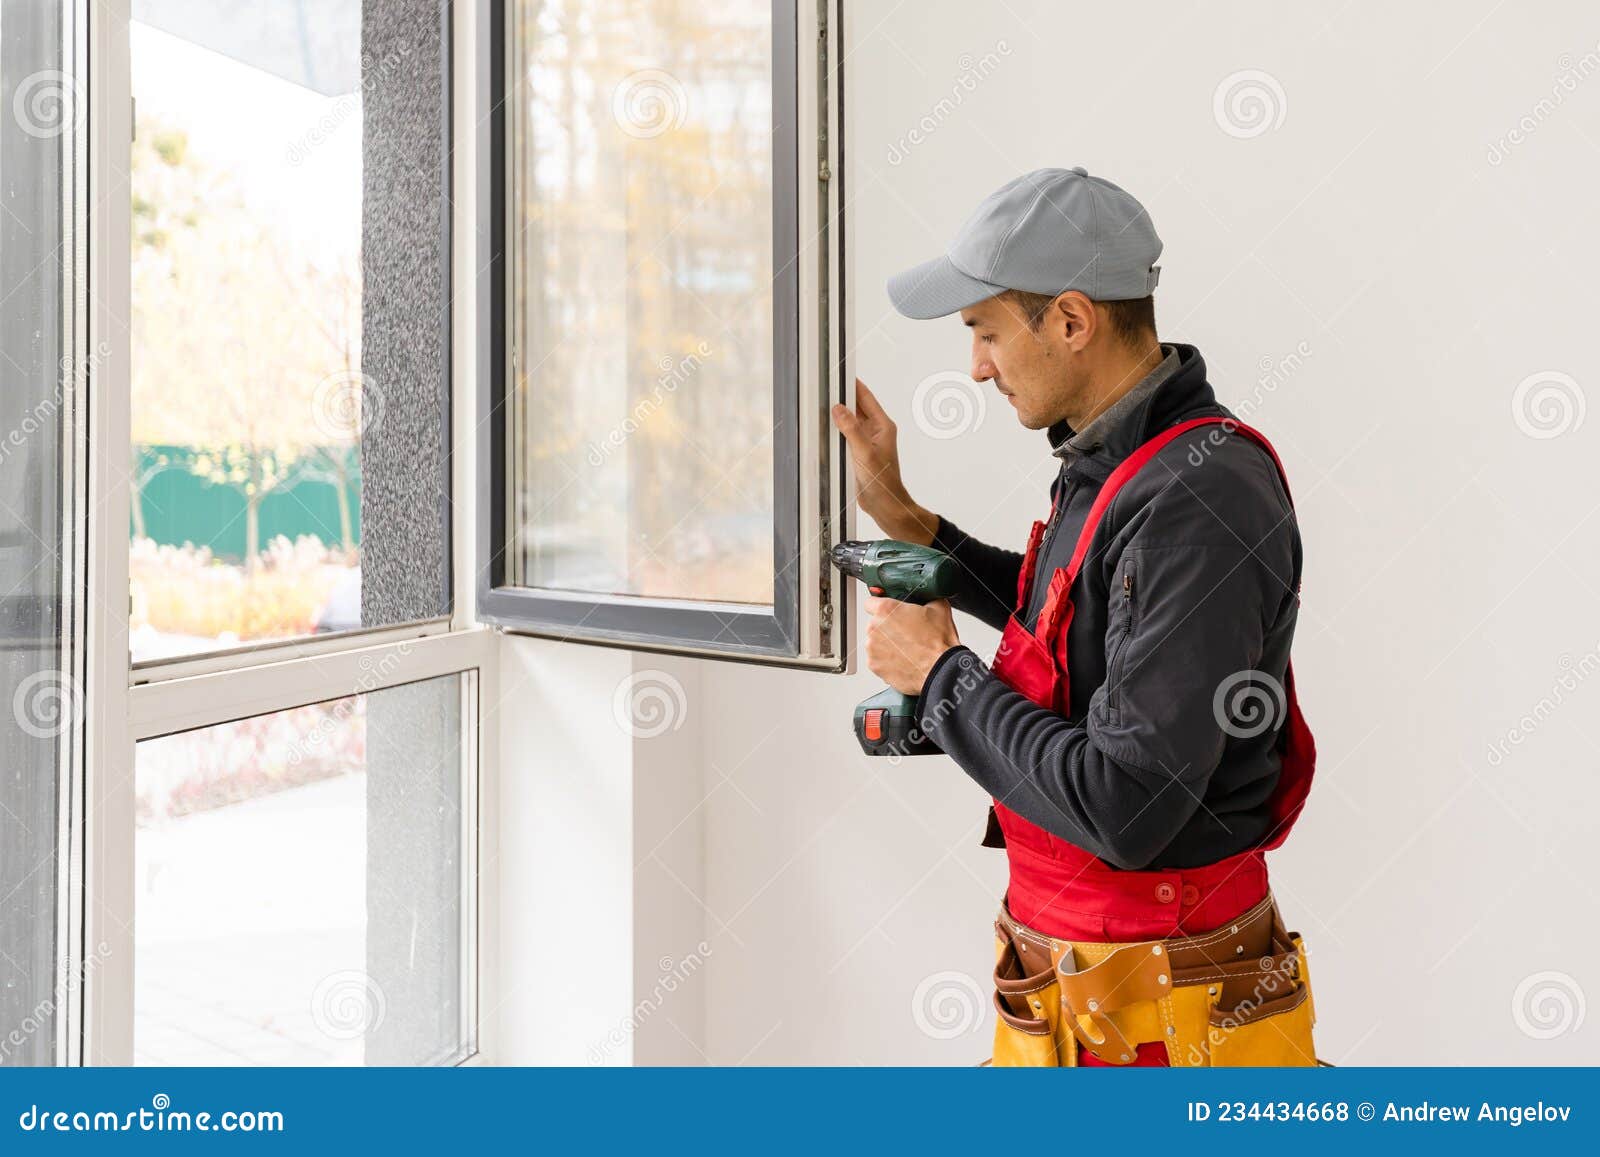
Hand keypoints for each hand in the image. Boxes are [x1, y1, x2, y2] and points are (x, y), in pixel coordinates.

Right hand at [831, 379, 937, 545]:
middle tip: (826, 385)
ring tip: (823, 404)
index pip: (866, 397)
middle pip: (857, 406)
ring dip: (838, 414)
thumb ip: (852, 430)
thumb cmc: (883, 483)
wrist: (885, 505)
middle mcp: (876, 431)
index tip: (840, 373)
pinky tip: (826, 428)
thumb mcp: (865, 454)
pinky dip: (836, 430)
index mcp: (883, 426)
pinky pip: (845, 435)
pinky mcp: (858, 453)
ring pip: (850, 421)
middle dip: (842, 396)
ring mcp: (867, 442)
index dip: (853, 384)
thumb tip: (839, 409)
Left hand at [863, 597, 959, 694]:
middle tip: (906, 633)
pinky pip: (878, 659)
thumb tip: (927, 597)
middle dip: (888, 627)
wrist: (941, 670)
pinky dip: (887, 660)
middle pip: (875, 624)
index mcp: (886, 610)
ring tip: (907, 648)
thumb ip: (926, 598)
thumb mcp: (939, 607)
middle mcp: (874, 628)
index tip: (888, 612)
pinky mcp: (874, 666)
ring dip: (886, 644)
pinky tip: (903, 659)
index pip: (870, 602)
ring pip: (875, 642)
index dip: (881, 606)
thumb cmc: (938, 643)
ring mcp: (872, 648)